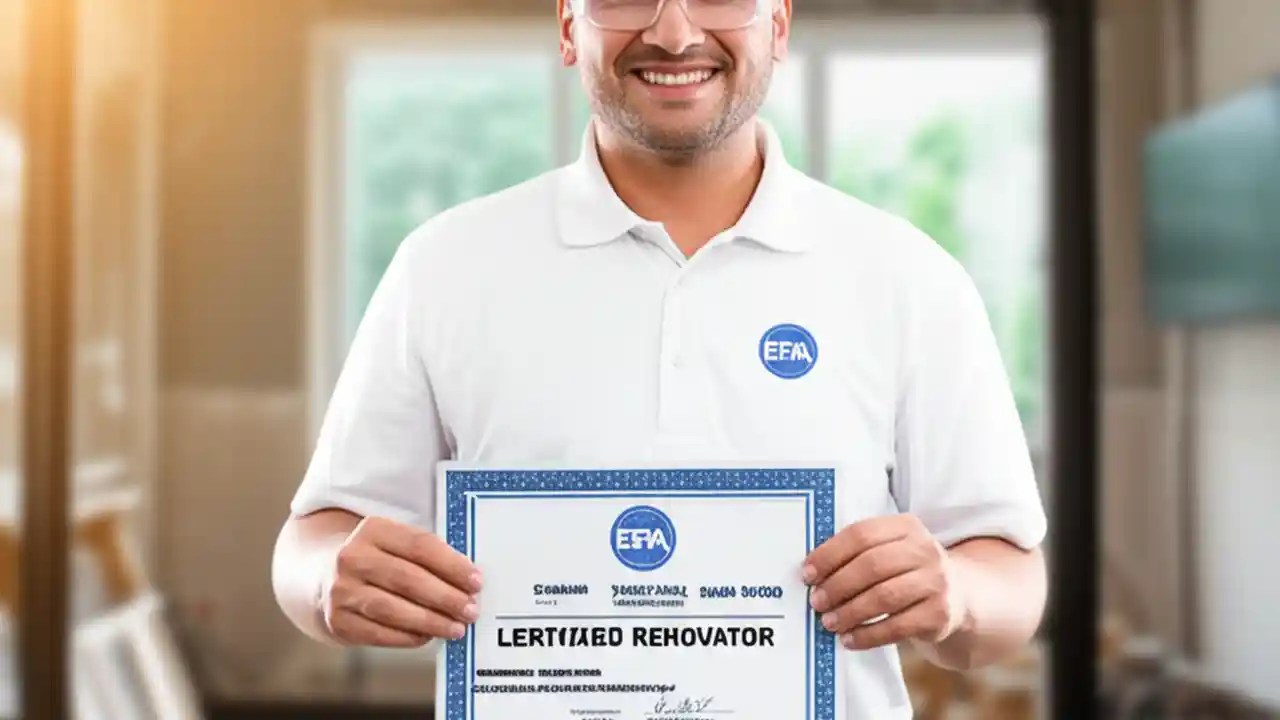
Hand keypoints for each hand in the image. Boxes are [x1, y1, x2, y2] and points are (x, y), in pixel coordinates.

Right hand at [321, 516, 482, 646]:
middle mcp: (353, 557)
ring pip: (394, 609)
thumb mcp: (394, 543)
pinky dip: (408, 636)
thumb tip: (467, 582)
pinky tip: (428, 636)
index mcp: (373, 529)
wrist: (321, 575)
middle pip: (409, 578)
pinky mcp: (338, 619)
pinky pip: (380, 632)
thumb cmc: (376, 559)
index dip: (452, 564)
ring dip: (431, 621)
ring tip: (456, 628)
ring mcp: (342, 590)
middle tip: (471, 609)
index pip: (420, 545)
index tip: (476, 581)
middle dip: (446, 597)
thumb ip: (426, 555)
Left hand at [803, 514, 967, 650]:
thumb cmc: (907, 571)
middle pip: (871, 565)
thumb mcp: (891, 550)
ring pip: (884, 596)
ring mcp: (936, 582)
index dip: (830, 554)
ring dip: (850, 612)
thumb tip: (812, 572)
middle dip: (837, 585)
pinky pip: (897, 626)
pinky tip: (850, 639)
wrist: (960, 595)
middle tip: (816, 601)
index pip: (861, 534)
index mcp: (906, 526)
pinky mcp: (940, 614)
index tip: (807, 574)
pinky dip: (868, 635)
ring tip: (829, 622)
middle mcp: (925, 550)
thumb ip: (858, 553)